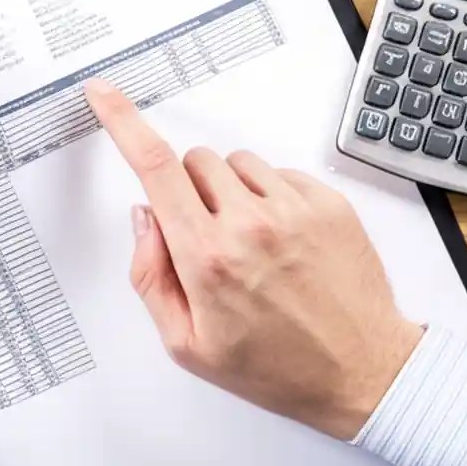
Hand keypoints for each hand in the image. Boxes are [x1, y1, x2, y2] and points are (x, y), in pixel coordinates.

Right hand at [84, 78, 422, 440]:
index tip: (105, 93)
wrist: (361, 372)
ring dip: (231, 190)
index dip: (122, 122)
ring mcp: (294, 209)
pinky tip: (282, 242)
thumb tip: (144, 218)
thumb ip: (151, 276)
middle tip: (205, 236)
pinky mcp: (328, 203)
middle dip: (187, 188)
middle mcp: (250, 224)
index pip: (155, 168)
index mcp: (207, 258)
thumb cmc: (276, 367)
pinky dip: (271, 197)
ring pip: (237, 162)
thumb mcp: (189, 344)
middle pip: (194, 161)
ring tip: (250, 243)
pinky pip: (281, 173)